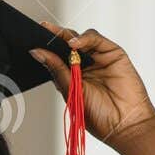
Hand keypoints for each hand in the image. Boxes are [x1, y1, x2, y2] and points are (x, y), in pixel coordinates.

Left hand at [29, 24, 154, 144]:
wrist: (125, 125)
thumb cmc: (99, 116)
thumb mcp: (71, 91)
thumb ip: (57, 69)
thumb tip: (36, 52)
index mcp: (71, 76)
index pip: (55, 56)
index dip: (44, 48)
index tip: (30, 38)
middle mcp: (84, 66)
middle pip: (66, 44)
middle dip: (54, 37)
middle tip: (41, 29)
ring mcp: (99, 58)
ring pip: (80, 39)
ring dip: (68, 37)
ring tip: (60, 40)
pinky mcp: (113, 53)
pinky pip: (96, 39)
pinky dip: (84, 38)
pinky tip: (74, 43)